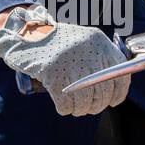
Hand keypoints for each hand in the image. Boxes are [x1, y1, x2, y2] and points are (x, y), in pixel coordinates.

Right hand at [0, 5, 130, 115]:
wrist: (24, 34)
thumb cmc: (55, 44)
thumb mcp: (81, 42)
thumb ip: (98, 59)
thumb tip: (114, 90)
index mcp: (97, 40)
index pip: (120, 71)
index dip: (119, 91)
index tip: (113, 101)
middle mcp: (86, 49)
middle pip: (103, 90)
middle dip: (97, 105)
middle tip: (89, 108)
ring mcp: (68, 61)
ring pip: (86, 100)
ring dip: (81, 110)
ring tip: (75, 109)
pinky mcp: (52, 74)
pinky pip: (66, 103)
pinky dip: (65, 109)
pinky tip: (63, 107)